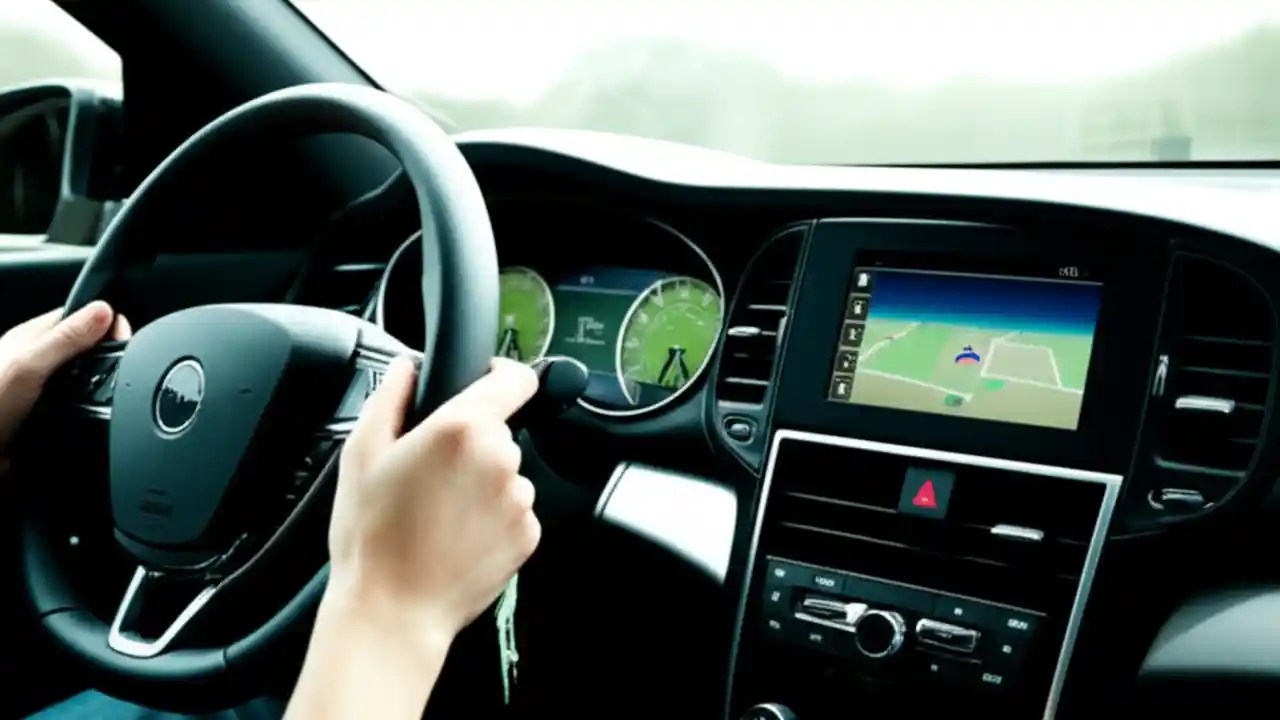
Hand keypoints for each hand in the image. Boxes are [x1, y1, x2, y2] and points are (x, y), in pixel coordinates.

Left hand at [0, 301, 129, 469]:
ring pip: (86, 378)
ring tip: (115, 389)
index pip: (81, 317)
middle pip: (87, 348)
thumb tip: (104, 311)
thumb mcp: (29, 365)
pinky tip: (99, 413)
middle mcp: (39, 360)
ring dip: (101, 384)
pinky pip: (81, 405)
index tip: (126, 336)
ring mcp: (43, 389)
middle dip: (108, 355)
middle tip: (123, 367)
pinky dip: (93, 409)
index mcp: (33, 338)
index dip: (106, 322)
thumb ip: (66, 338)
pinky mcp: (48, 415)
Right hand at [326, 356, 540, 644]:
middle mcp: (500, 459)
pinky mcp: (528, 534)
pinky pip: (514, 511)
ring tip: (439, 514)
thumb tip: (407, 367)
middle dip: (471, 444)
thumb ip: (390, 396)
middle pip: (500, 432)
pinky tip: (455, 536)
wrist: (393, 611)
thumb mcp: (361, 453)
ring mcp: (519, 499)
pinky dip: (492, 518)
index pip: (516, 379)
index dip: (503, 374)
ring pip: (507, 473)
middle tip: (430, 475)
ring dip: (483, 483)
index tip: (489, 380)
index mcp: (462, 429)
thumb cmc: (371, 537)